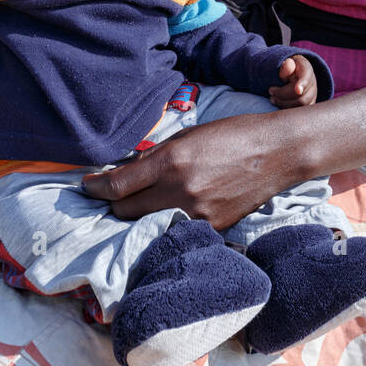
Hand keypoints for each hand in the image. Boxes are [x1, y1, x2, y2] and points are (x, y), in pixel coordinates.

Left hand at [82, 110, 302, 230]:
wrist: (278, 152)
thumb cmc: (232, 134)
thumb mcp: (188, 136)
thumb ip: (155, 156)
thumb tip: (125, 170)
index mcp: (172, 162)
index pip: (117, 186)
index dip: (95, 188)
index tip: (87, 186)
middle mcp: (180, 192)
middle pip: (125, 213)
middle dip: (113, 205)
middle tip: (111, 196)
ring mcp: (197, 215)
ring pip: (148, 226)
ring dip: (138, 217)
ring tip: (138, 205)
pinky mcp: (213, 228)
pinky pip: (176, 230)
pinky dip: (166, 223)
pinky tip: (168, 212)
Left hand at [269, 54, 316, 108]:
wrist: (295, 72)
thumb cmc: (288, 67)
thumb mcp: (286, 63)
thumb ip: (286, 66)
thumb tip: (287, 65)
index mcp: (306, 70)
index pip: (306, 78)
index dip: (303, 84)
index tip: (298, 90)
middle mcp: (312, 84)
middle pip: (301, 96)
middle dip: (283, 96)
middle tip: (271, 91)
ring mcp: (312, 95)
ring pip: (300, 105)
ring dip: (284, 104)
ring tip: (272, 98)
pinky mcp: (308, 104)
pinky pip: (300, 111)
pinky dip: (287, 109)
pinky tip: (279, 103)